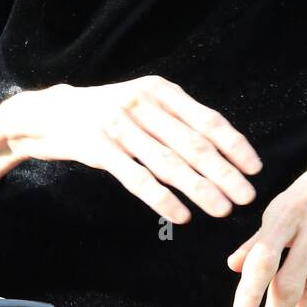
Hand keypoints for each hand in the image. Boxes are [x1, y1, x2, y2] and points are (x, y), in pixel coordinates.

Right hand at [0, 75, 261, 221]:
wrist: (51, 113)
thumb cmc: (108, 111)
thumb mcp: (143, 101)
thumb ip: (177, 117)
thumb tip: (224, 146)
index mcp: (160, 91)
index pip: (207, 120)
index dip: (234, 146)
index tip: (255, 168)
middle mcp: (142, 104)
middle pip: (193, 144)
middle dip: (225, 173)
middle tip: (247, 197)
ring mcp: (120, 126)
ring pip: (169, 164)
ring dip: (200, 189)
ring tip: (222, 210)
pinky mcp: (100, 149)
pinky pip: (138, 179)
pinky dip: (162, 198)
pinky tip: (181, 215)